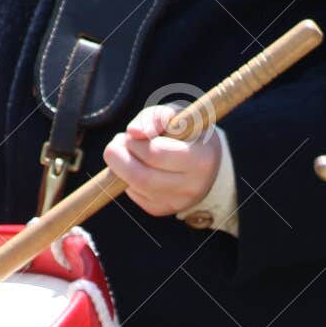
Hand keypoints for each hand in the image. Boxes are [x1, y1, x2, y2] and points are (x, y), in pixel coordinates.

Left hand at [103, 105, 221, 217]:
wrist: (207, 164)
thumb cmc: (188, 134)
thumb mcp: (177, 116)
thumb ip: (156, 117)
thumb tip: (133, 132)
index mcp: (200, 160)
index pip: (156, 154)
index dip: (135, 142)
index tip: (131, 133)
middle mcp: (191, 187)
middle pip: (141, 177)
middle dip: (119, 157)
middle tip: (118, 142)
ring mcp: (176, 203)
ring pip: (134, 187)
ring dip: (119, 166)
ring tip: (126, 151)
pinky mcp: (161, 209)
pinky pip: (134, 194)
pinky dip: (126, 178)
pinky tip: (136, 166)